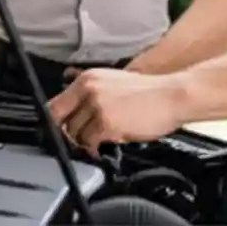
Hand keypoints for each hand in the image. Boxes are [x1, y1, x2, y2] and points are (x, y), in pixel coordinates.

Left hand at [48, 68, 187, 154]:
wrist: (172, 96)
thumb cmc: (149, 92)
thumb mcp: (113, 83)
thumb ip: (91, 94)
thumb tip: (72, 112)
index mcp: (88, 78)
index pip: (54, 103)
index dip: (54, 121)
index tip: (56, 131)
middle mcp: (89, 90)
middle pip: (59, 120)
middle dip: (68, 134)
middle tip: (80, 140)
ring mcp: (97, 106)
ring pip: (74, 134)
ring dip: (85, 142)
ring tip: (100, 140)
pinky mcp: (106, 123)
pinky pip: (89, 143)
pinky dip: (95, 149)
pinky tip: (106, 146)